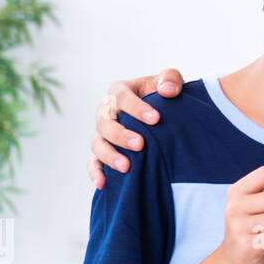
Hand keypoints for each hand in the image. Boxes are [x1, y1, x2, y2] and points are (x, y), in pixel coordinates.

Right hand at [87, 68, 184, 187]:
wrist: (162, 114)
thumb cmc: (163, 94)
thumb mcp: (169, 81)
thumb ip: (170, 79)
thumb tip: (168, 91)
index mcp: (120, 91)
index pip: (122, 98)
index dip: (137, 108)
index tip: (156, 119)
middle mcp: (106, 111)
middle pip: (105, 122)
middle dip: (121, 134)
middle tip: (140, 144)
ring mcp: (103, 133)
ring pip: (97, 143)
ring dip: (110, 155)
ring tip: (127, 166)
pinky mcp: (102, 151)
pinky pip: (93, 162)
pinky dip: (95, 172)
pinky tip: (103, 184)